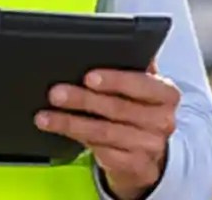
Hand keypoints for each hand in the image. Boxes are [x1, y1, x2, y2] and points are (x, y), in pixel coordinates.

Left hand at [35, 60, 180, 199]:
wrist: (151, 154)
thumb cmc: (139, 110)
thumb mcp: (141, 87)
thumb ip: (131, 65)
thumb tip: (109, 45)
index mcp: (166, 94)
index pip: (142, 83)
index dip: (115, 80)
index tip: (89, 76)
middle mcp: (163, 121)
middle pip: (117, 107)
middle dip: (82, 99)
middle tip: (55, 93)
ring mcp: (151, 146)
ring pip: (104, 131)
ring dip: (70, 123)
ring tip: (45, 116)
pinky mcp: (137, 166)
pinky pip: (103, 152)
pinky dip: (78, 140)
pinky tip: (59, 132)